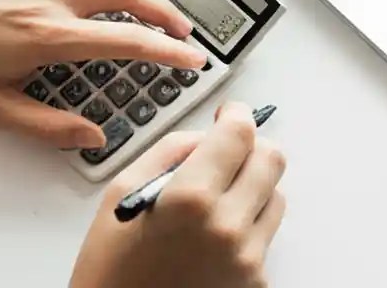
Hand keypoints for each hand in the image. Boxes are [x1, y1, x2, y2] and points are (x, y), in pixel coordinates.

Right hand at [71, 103, 287, 287]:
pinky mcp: (257, 282)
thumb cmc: (110, 270)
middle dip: (250, 148)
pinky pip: (266, 235)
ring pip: (275, 196)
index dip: (235, 116)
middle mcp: (228, 227)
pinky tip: (213, 241)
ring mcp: (248, 258)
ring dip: (252, 189)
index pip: (240, 133)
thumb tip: (207, 135)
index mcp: (191, 199)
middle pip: (272, 159)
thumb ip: (170, 151)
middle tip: (226, 155)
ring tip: (214, 206)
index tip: (229, 115)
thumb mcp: (122, 195)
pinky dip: (247, 228)